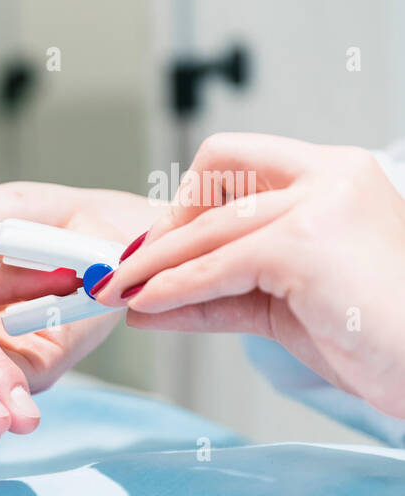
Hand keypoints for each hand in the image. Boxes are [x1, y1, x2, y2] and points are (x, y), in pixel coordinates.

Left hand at [93, 133, 404, 418]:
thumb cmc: (375, 335)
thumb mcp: (286, 301)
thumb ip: (223, 290)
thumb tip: (149, 298)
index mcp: (334, 175)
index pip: (236, 159)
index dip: (189, 198)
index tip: (162, 241)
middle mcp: (329, 176)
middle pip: (214, 183)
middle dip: (162, 231)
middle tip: (124, 269)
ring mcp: (318, 207)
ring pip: (208, 229)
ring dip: (153, 265)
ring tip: (120, 291)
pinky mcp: (302, 247)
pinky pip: (215, 267)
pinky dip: (173, 288)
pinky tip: (147, 306)